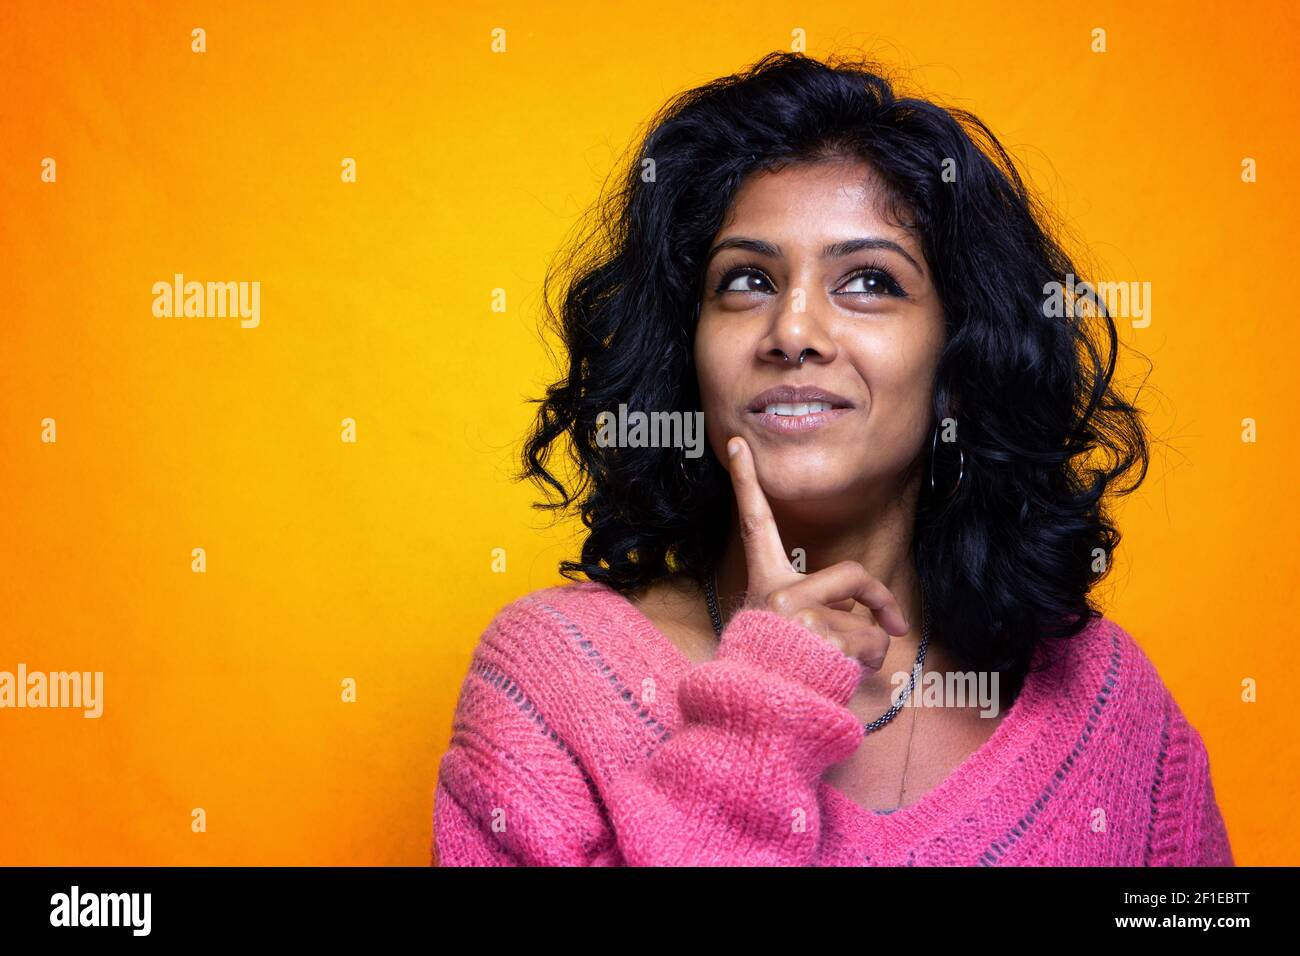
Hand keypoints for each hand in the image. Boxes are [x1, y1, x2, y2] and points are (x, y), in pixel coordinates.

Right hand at [724, 435, 910, 673]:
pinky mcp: (821, 640)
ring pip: (866, 623)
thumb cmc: (775, 670)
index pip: (754, 524)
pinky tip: (840, 679)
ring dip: (868, 649)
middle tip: (894, 622)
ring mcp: (799, 616)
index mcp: (763, 582)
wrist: (757, 716)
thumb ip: (815, 608)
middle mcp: (778, 593)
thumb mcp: (781, 629)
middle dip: (879, 598)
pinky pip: (872, 646)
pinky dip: (870, 666)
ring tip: (836, 669)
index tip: (739, 441)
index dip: (747, 482)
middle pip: (853, 574)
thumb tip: (880, 622)